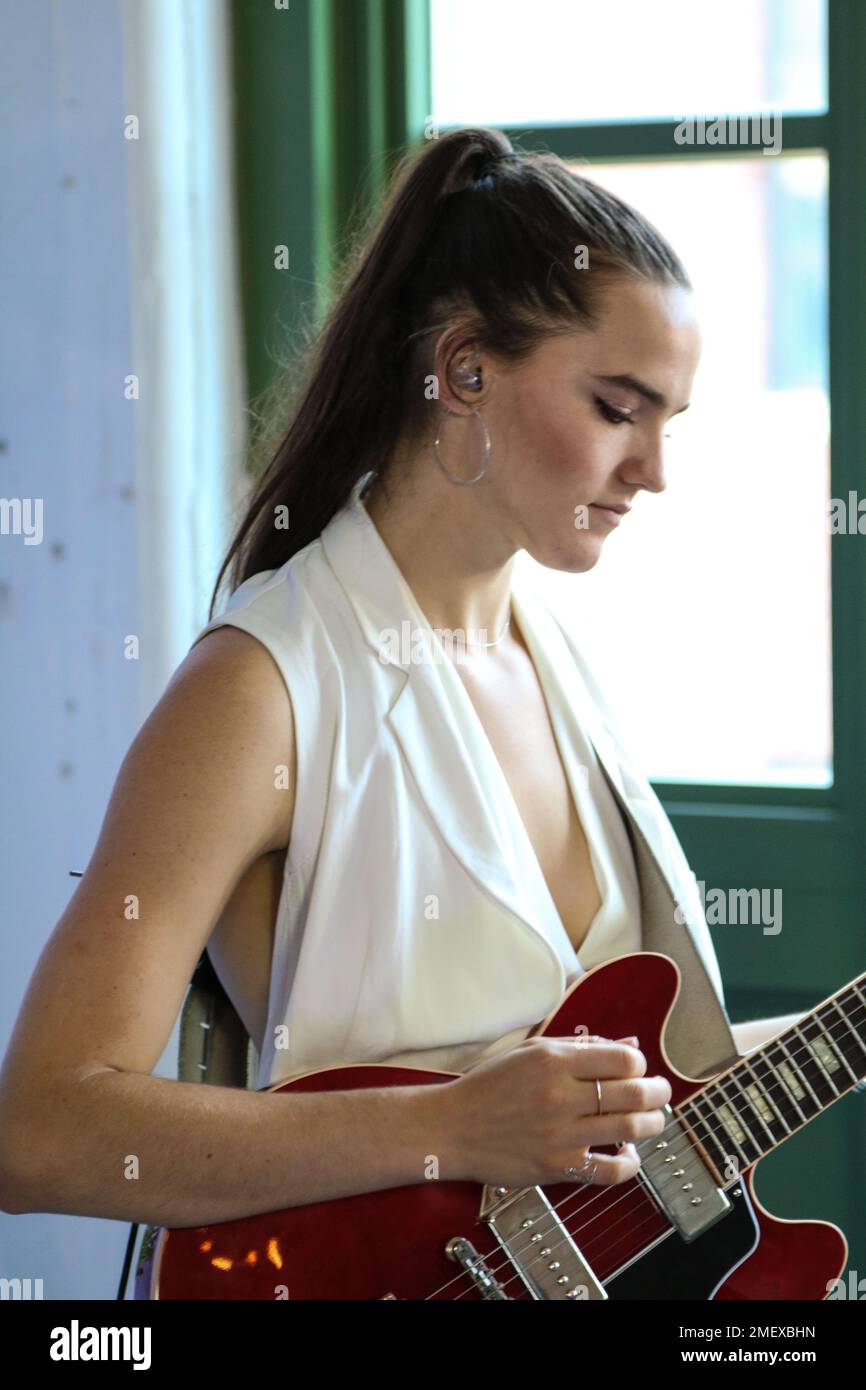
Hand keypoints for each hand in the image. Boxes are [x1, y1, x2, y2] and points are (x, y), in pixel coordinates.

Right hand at [437, 1033, 671, 1189]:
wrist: (451, 1127)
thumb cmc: (489, 1087)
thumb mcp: (530, 1052)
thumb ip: (581, 1047)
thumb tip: (629, 1043)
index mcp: (553, 1061)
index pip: (622, 1058)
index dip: (640, 1063)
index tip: (639, 1069)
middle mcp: (559, 1095)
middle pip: (634, 1094)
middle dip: (658, 1093)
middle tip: (661, 1094)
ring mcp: (559, 1133)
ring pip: (629, 1129)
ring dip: (652, 1125)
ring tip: (652, 1121)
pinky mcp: (556, 1167)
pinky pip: (609, 1169)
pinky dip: (630, 1164)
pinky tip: (629, 1155)